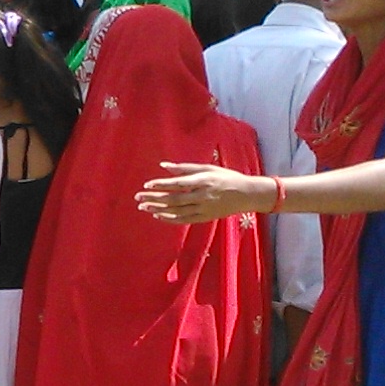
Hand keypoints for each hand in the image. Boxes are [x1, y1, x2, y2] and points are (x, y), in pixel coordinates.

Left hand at [137, 162, 271, 222]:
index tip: (147, 185)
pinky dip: (170, 218)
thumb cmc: (225, 177)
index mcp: (203, 181)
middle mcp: (202, 196)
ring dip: (158, 209)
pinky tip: (158, 215)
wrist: (246, 194)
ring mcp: (204, 209)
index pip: (178, 184)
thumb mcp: (207, 168)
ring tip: (143, 207)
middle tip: (138, 197)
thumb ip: (184, 168)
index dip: (162, 185)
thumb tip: (163, 165)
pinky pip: (184, 219)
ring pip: (177, 211)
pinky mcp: (205, 217)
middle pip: (174, 199)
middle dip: (154, 198)